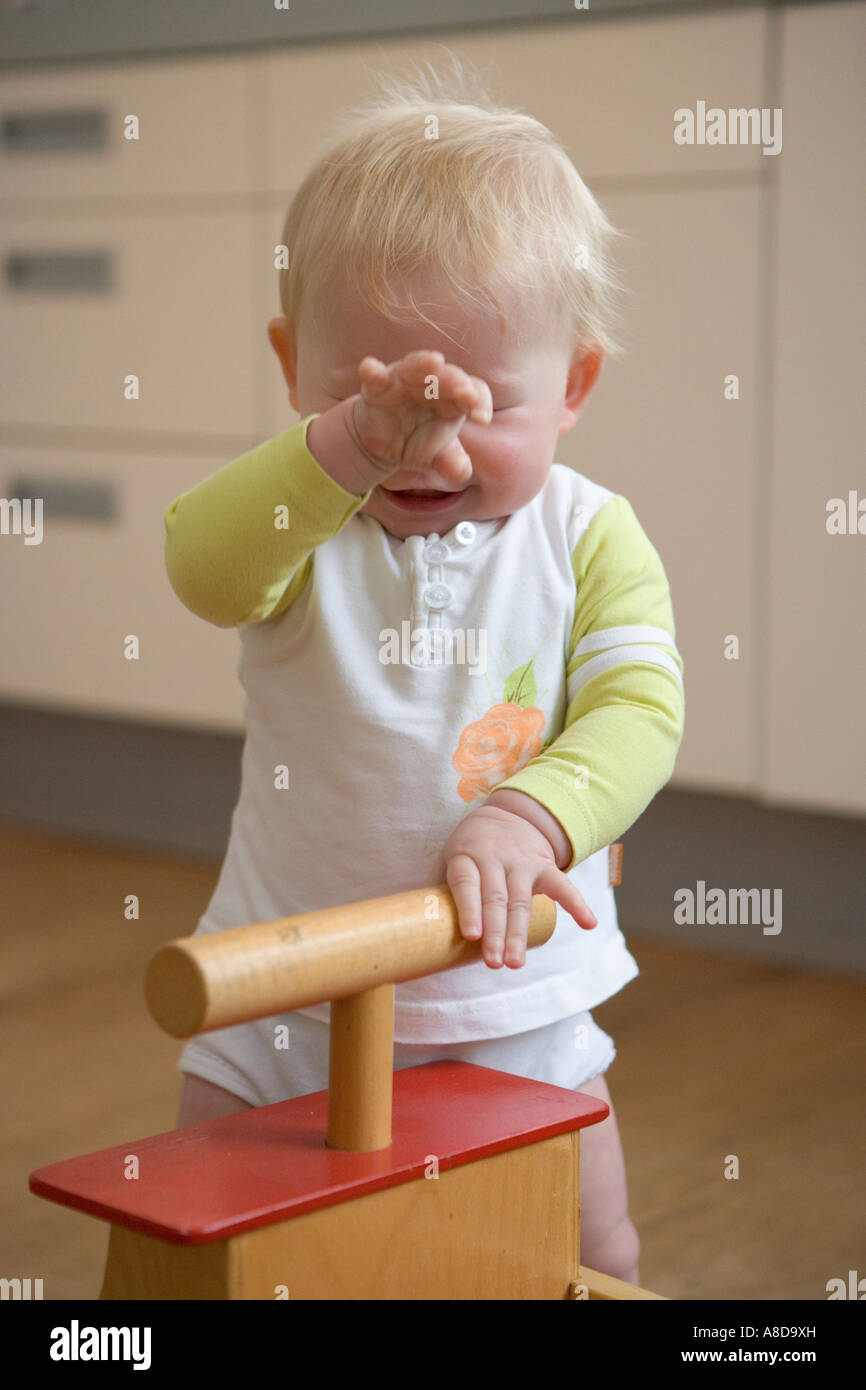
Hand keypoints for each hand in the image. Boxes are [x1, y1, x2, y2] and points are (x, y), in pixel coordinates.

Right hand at [343, 349, 492, 486]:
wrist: (385, 444)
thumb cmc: (419, 443)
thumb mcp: (437, 457)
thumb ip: (452, 463)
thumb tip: (460, 469)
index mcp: (454, 399)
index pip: (475, 392)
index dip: (480, 402)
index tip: (482, 419)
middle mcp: (432, 383)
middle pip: (448, 376)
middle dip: (457, 383)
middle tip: (466, 393)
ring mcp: (404, 380)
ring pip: (415, 367)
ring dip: (423, 364)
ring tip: (433, 362)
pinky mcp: (378, 386)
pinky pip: (374, 376)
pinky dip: (372, 371)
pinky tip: (369, 368)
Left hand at [443, 803, 597, 969]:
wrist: (507, 813)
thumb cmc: (472, 850)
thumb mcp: (452, 857)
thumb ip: (445, 890)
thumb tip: (422, 933)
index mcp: (466, 856)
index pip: (467, 884)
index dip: (469, 909)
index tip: (471, 935)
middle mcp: (494, 858)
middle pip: (495, 899)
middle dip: (495, 933)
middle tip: (494, 963)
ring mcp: (522, 861)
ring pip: (521, 901)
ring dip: (519, 933)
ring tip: (515, 963)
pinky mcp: (544, 865)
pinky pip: (562, 884)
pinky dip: (577, 903)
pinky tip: (588, 923)